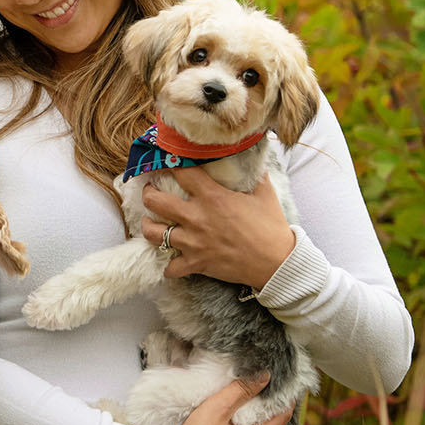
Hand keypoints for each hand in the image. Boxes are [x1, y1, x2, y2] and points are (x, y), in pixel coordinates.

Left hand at [141, 166, 295, 289]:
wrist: (277, 262)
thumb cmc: (271, 227)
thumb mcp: (264, 193)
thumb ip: (254, 175)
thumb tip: (254, 157)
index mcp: (212, 197)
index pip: (181, 172)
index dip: (170, 163)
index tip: (166, 160)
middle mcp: (197, 217)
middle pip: (154, 201)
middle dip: (148, 193)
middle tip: (151, 191)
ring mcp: (193, 242)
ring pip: (153, 233)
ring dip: (148, 226)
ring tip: (150, 222)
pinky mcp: (196, 263)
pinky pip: (170, 267)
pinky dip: (168, 266)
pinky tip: (171, 260)